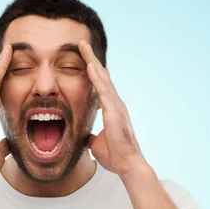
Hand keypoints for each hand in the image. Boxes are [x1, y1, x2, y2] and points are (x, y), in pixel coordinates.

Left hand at [79, 40, 148, 178]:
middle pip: (101, 76)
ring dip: (92, 61)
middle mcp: (116, 104)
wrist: (127, 165)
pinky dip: (96, 76)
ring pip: (102, 78)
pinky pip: (103, 90)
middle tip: (82, 44)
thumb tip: (85, 138)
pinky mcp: (114, 110)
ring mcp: (116, 105)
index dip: (93, 73)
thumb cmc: (115, 156)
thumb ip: (92, 137)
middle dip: (91, 59)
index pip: (100, 86)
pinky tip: (89, 65)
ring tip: (82, 46)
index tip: (86, 60)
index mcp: (112, 110)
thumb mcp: (97, 144)